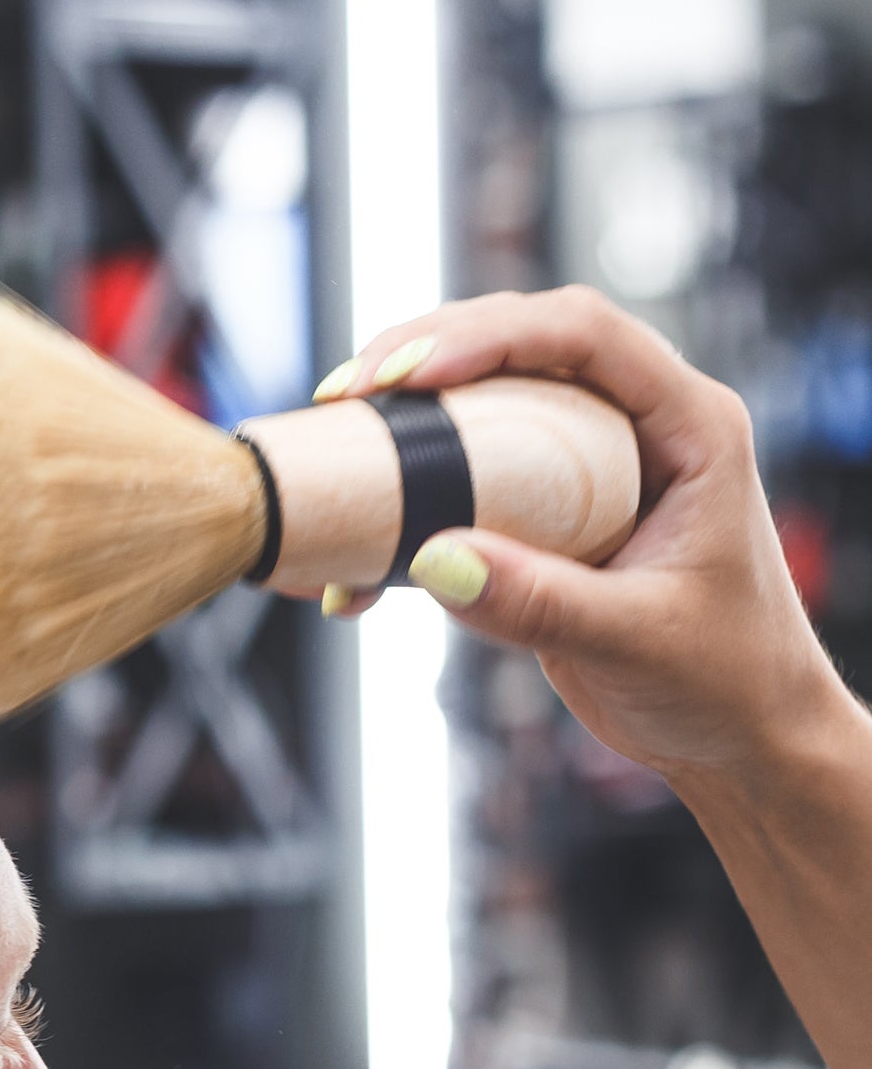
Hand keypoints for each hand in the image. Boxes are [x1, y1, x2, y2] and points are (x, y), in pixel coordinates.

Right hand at [320, 285, 853, 785]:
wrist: (738, 732)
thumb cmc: (724, 677)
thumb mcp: (632, 639)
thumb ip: (537, 602)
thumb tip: (430, 557)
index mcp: (688, 424)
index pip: (584, 336)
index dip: (491, 336)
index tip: (406, 375)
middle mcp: (635, 426)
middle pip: (519, 346)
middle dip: (423, 357)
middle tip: (346, 395)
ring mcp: (585, 468)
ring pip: (481, 405)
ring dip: (401, 424)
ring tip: (332, 444)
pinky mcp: (543, 518)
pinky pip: (461, 487)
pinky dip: (402, 515)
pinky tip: (352, 568)